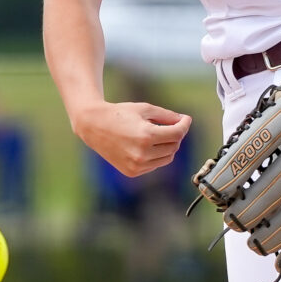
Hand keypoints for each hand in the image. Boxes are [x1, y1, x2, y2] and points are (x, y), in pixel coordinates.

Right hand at [72, 101, 192, 175]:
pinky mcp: (132, 172)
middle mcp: (142, 154)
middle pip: (174, 146)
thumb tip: (184, 121)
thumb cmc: (120, 114)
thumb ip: (167, 116)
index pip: (177, 134)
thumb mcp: (145, 109)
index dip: (184, 125)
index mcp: (146, 136)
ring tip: (157, 135)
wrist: (94, 126)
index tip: (186, 119)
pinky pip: (155, 165)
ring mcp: (137, 165)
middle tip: (169, 125)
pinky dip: (156, 155)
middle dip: (175, 135)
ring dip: (168, 146)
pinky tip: (146, 145)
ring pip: (167, 158)